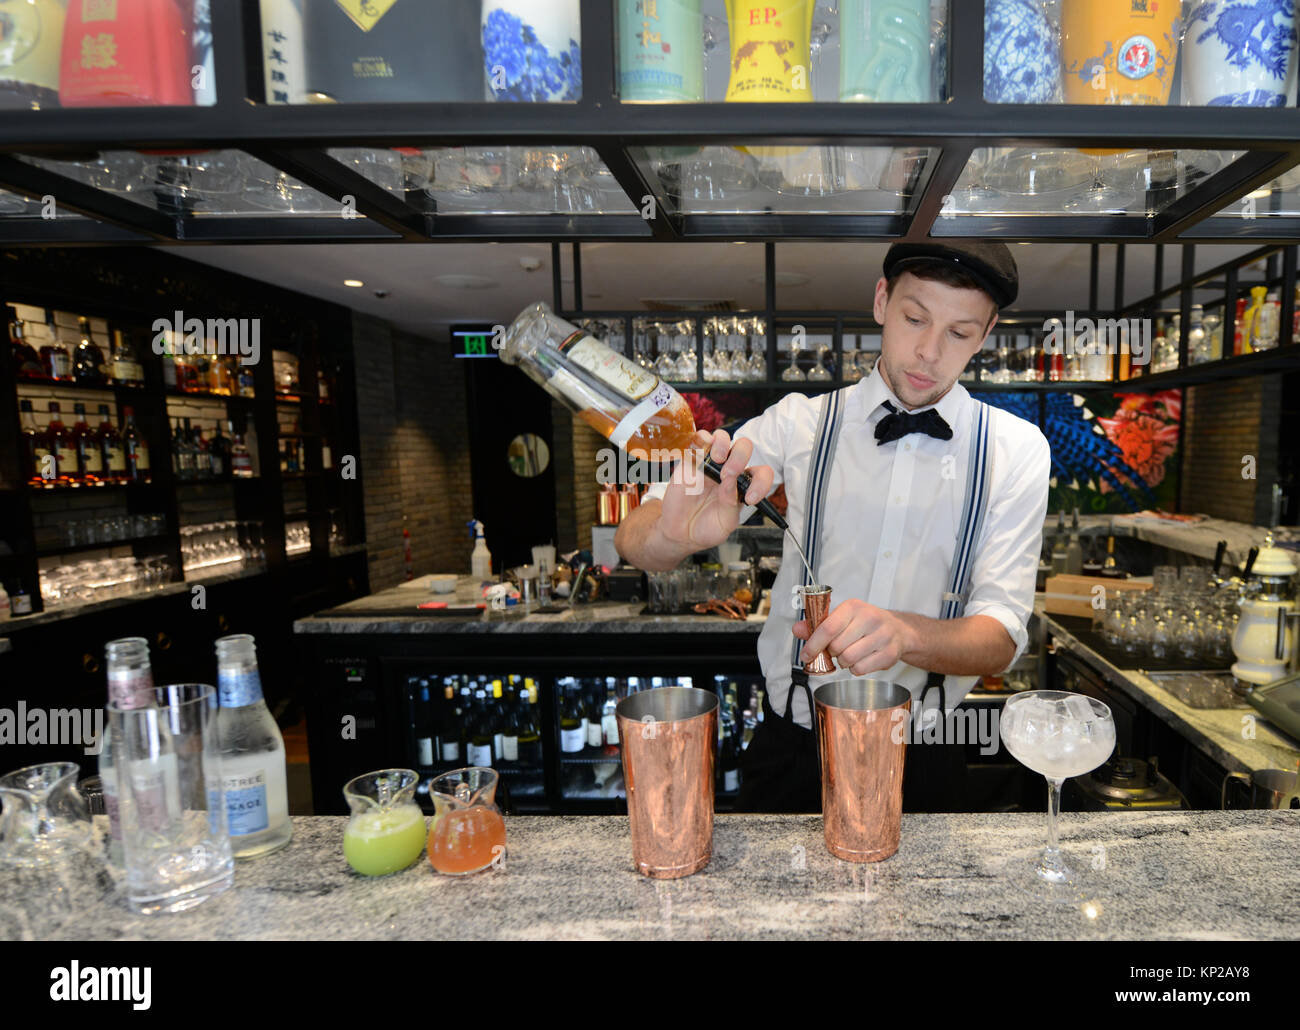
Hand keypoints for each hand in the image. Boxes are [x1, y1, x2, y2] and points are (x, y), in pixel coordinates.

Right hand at [658, 429, 774, 552]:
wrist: (681, 532)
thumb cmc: (706, 528)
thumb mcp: (725, 523)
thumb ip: (731, 504)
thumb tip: (730, 482)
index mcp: (743, 485)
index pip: (761, 474)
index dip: (761, 483)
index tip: (750, 498)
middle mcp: (729, 470)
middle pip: (744, 448)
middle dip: (739, 457)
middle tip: (728, 474)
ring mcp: (710, 464)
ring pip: (722, 438)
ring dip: (723, 444)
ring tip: (717, 459)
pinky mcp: (692, 460)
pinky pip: (698, 439)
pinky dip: (701, 438)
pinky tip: (700, 453)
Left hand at [795, 599, 917, 676]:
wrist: (898, 630)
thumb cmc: (865, 623)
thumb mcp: (842, 617)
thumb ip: (817, 625)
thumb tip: (797, 629)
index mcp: (853, 607)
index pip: (828, 628)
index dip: (813, 644)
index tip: (806, 655)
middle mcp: (870, 618)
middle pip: (836, 646)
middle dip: (831, 653)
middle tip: (835, 650)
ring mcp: (882, 636)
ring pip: (848, 659)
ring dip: (842, 662)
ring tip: (848, 654)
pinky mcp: (889, 654)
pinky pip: (860, 669)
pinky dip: (855, 669)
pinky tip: (859, 660)